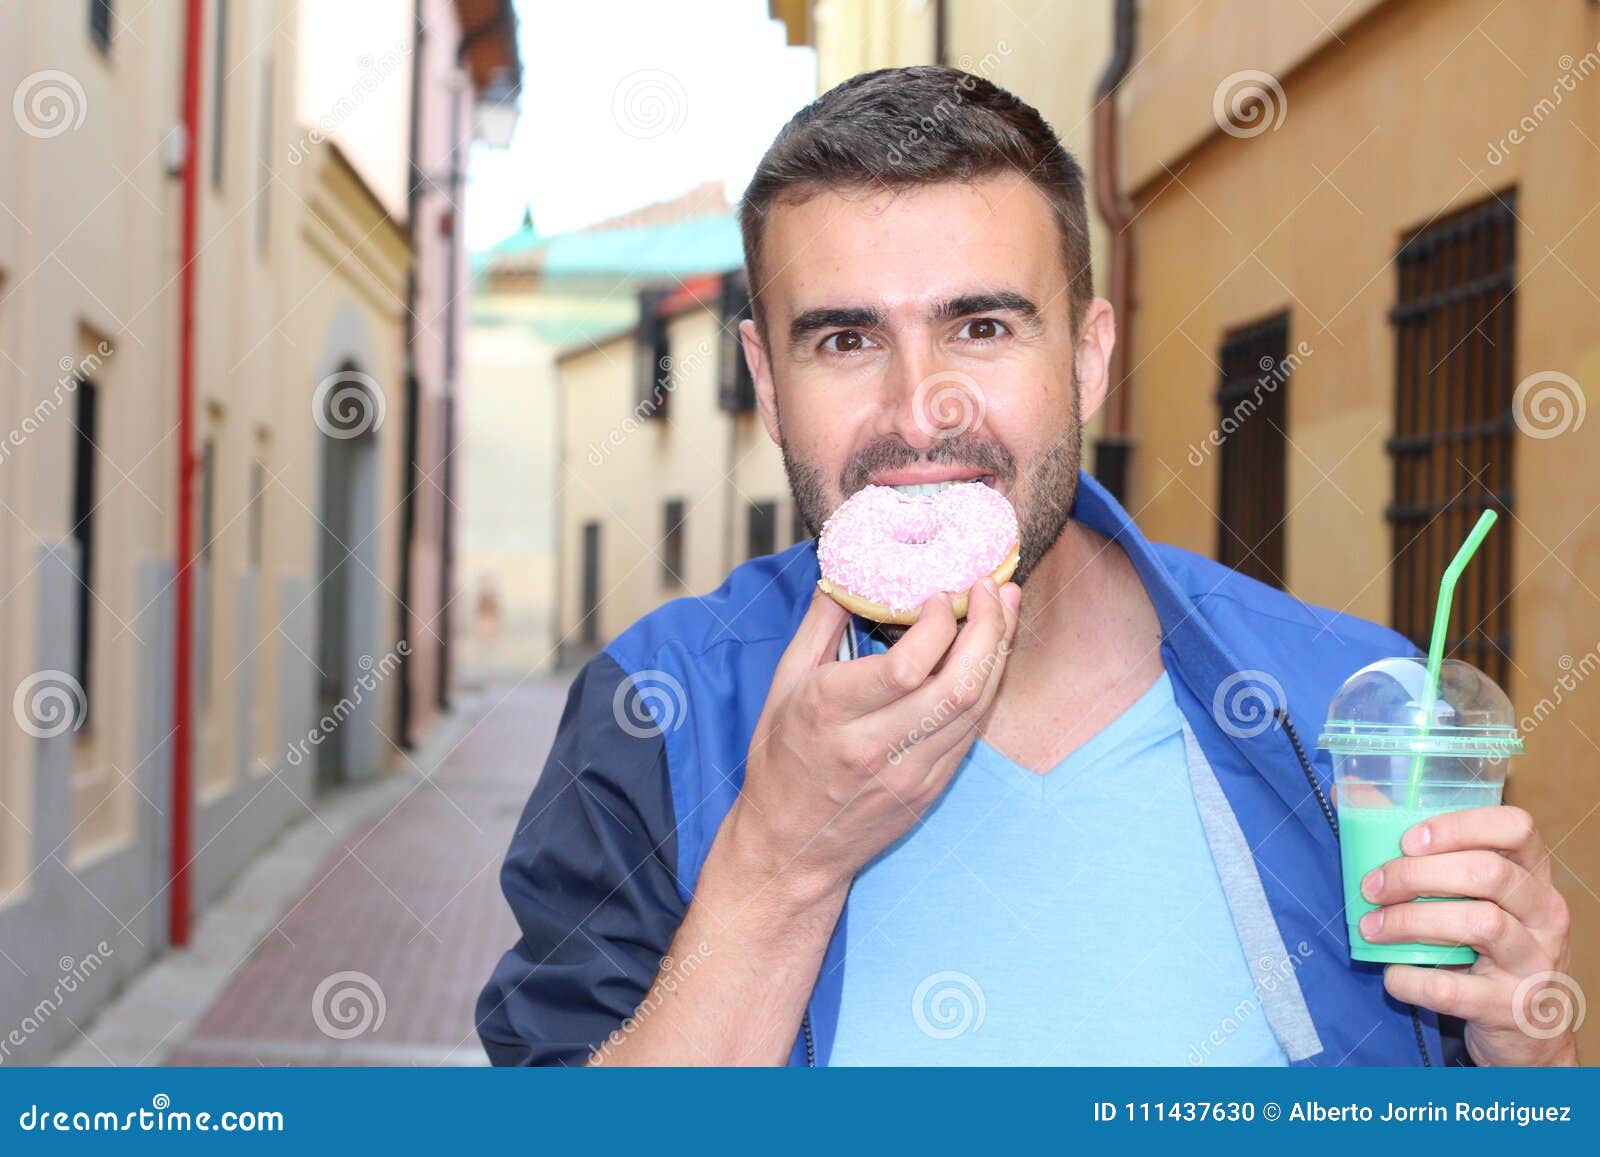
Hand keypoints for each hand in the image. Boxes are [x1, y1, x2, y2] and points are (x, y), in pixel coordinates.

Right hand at [727, 577, 1021, 905]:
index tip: (940, 594)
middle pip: (957, 684)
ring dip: (998, 650)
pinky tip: (990, 653)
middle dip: (987, 626)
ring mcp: (909, 772)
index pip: (906, 665)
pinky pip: (971, 729)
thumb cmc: (781, 761)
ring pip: (975, 705)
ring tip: (1003, 606)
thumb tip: (849, 572)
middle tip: (990, 585)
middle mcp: (874, 746)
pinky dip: (987, 684)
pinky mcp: (931, 787)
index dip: (938, 622)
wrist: (792, 847)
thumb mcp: (783, 685)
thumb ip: (820, 624)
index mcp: (830, 712)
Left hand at [1357, 805, 1579, 1065]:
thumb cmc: (1485, 948)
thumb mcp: (1468, 898)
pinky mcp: (1512, 1008)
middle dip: (1417, 875)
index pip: (1516, 828)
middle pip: (1488, 873)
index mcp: (1533, 877)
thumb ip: (1419, 850)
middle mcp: (1546, 914)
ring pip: (1479, 923)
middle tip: (1371, 888)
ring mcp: (1535, 962)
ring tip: (1371, 928)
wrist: (1528, 1033)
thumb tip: (1348, 792)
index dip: (1458, 826)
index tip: (1407, 840)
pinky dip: (1411, 979)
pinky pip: (1454, 989)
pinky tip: (1391, 973)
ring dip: (1410, 921)